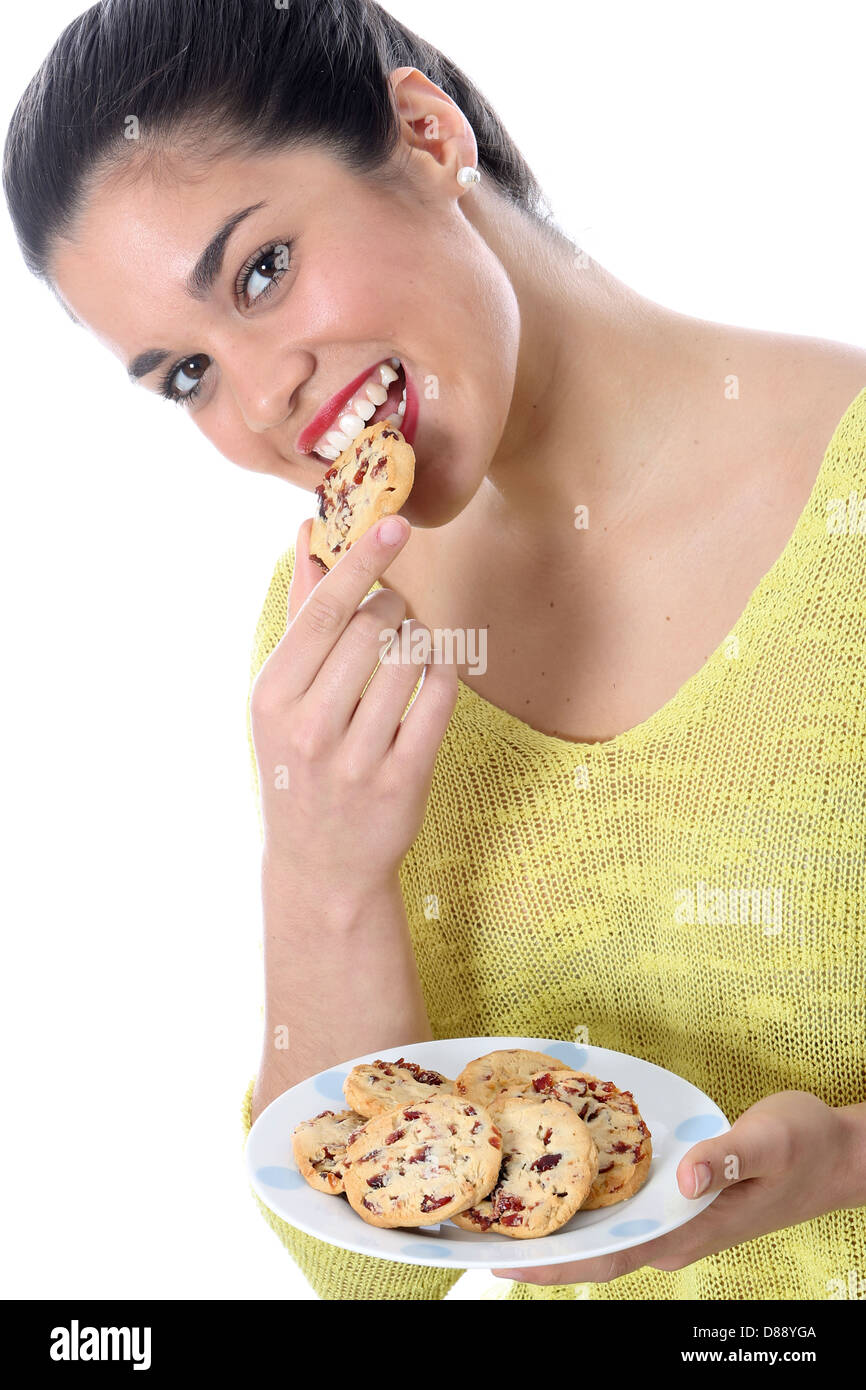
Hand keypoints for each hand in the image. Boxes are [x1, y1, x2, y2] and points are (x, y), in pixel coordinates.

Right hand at [250, 514, 456, 890]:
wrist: (321, 865)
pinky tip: (430, 676)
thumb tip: (308, 535)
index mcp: (271, 698)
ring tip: (408, 653)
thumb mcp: (281, 699)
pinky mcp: (403, 779)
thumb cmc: (300, 764)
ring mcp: (357, 758)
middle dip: (393, 608)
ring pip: (412, 657)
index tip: (395, 524)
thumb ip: (298, 617)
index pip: (323, 611)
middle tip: (392, 618)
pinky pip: (440, 695)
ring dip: (420, 639)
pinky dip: (443, 671)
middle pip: (373, 627)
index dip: (362, 561)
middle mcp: (309, 728)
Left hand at [491, 1090, 862, 1285]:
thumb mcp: (769, 1141)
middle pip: (590, 1252)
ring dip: (550, 1222)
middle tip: (470, 1231)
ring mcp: (670, 1219)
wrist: (833, 1151)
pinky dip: (578, 1197)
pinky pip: (615, 1207)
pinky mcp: (672, 1199)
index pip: (607, 1259)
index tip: (499, 1263)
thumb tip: (686, 1177)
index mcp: (687, 1231)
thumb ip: (728, 1157)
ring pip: (599, 1231)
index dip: (553, 1264)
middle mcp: (670, 1233)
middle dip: (533, 1247)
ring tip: (492, 1206)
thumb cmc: (803, 1145)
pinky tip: (548, 1174)